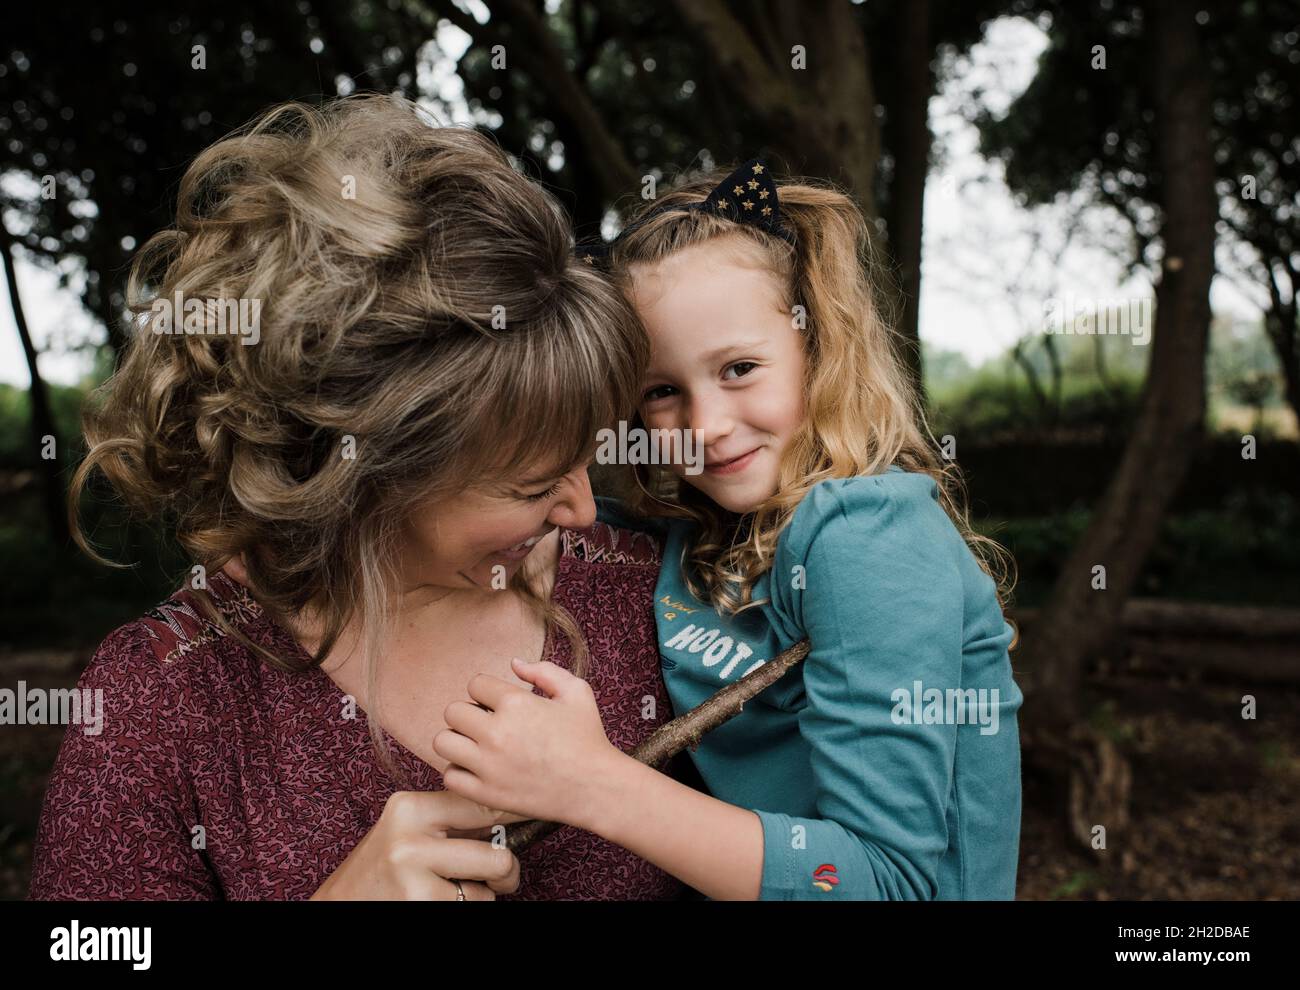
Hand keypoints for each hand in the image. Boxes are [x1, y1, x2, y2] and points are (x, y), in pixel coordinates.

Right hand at [309, 791, 523, 899]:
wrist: (339, 905)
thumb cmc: (383, 871)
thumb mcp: (409, 832)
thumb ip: (451, 821)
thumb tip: (514, 809)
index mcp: (411, 808)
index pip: (482, 803)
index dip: (518, 811)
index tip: (540, 811)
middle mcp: (411, 836)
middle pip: (499, 854)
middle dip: (504, 872)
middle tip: (496, 879)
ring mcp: (413, 872)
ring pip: (489, 887)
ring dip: (481, 894)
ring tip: (452, 892)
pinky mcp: (420, 902)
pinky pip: (474, 906)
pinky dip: (465, 908)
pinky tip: (435, 902)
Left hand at [433, 659, 623, 830]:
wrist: (595, 788)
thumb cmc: (588, 738)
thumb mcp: (576, 692)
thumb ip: (544, 671)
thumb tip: (514, 663)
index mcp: (516, 703)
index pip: (475, 684)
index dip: (487, 691)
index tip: (499, 704)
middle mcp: (496, 733)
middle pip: (453, 711)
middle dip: (469, 713)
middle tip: (486, 724)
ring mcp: (488, 765)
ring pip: (443, 742)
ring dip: (457, 740)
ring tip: (476, 745)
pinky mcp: (486, 793)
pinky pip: (450, 776)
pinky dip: (460, 771)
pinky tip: (479, 769)